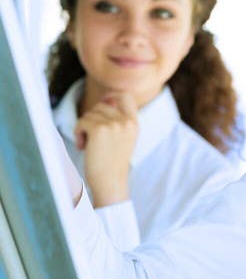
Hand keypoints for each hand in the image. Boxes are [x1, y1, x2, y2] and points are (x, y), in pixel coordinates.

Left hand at [75, 92, 137, 206]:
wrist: (110, 182)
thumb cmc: (112, 163)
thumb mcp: (123, 138)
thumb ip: (118, 119)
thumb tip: (106, 99)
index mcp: (134, 123)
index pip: (126, 96)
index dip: (111, 97)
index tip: (102, 109)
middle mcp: (127, 121)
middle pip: (102, 105)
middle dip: (92, 119)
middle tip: (93, 138)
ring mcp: (114, 124)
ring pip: (90, 113)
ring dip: (84, 127)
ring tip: (89, 144)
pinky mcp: (99, 129)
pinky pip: (82, 121)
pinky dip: (78, 133)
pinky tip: (83, 146)